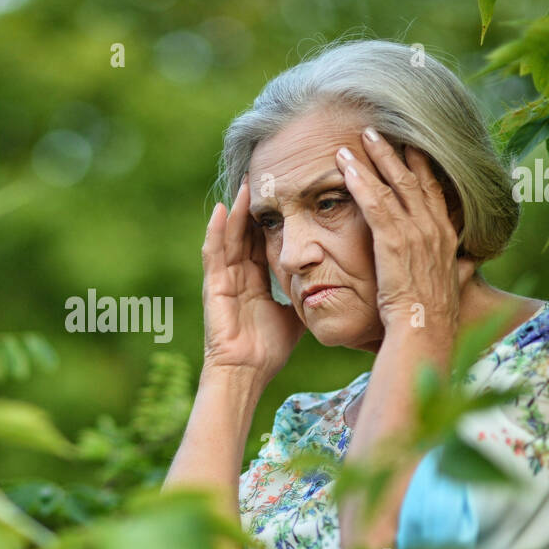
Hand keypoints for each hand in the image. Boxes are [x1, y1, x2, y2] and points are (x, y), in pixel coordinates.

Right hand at [201, 175, 306, 379]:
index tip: (288, 194)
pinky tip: (225, 208)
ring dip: (239, 209)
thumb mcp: (295, 315)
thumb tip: (334, 284)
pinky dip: (217, 230)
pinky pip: (214, 252)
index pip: (264, 240)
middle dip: (256, 206)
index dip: (274, 218)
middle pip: (247, 231)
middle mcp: (238, 274)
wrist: (247, 372)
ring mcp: (223, 278)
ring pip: (230, 235)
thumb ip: (306, 295)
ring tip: (249, 183)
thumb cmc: (268, 350)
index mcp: (256, 280)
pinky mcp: (214, 286)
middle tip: (268, 176)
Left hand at [335, 130, 476, 334]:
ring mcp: (415, 232)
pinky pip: (374, 204)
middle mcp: (434, 227)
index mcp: (447, 236)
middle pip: (413, 179)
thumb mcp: (453, 285)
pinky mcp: (394, 241)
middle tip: (375, 130)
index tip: (410, 144)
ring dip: (374, 158)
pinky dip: (361, 182)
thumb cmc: (434, 315)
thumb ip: (461, 269)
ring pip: (393, 184)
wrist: (425, 330)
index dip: (421, 166)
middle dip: (394, 151)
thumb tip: (471, 265)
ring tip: (356, 138)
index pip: (434, 191)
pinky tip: (346, 166)